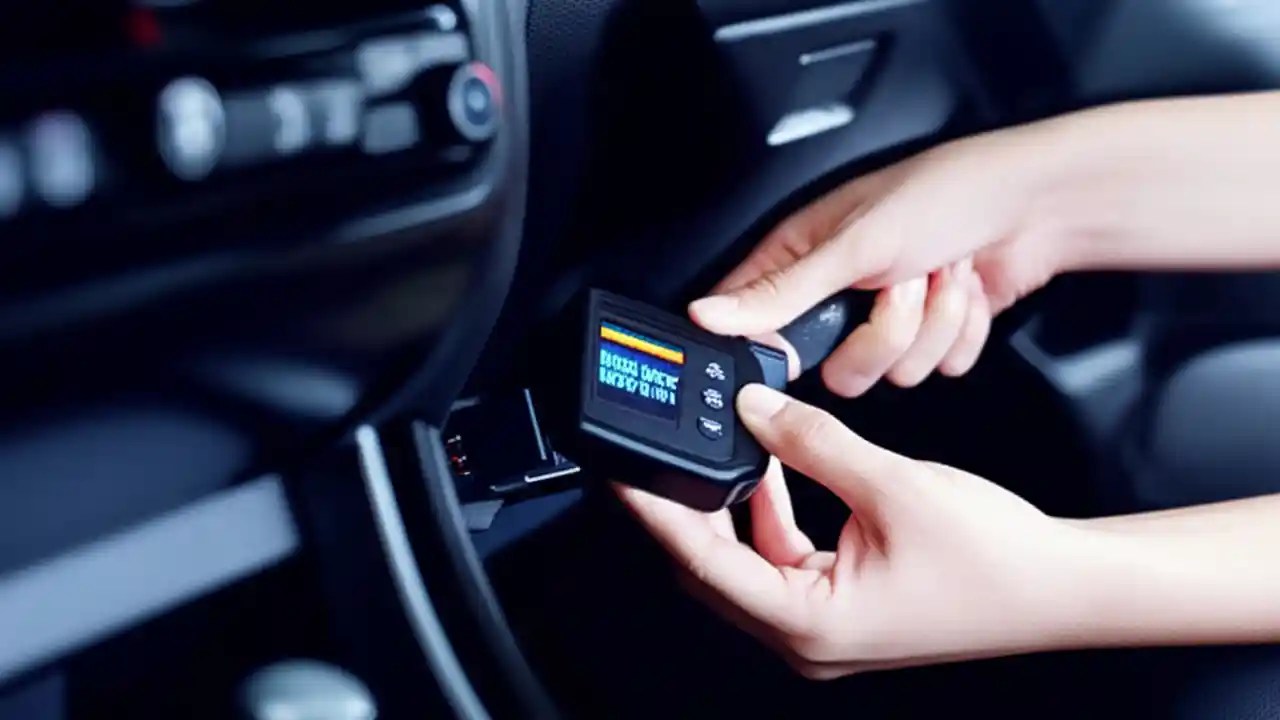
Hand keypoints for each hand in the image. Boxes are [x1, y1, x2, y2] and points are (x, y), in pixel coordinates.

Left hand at [616, 385, 1089, 678]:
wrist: (1061, 587)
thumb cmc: (995, 558)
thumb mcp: (891, 484)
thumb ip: (812, 442)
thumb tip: (752, 410)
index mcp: (809, 624)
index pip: (701, 562)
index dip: (655, 512)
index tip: (621, 474)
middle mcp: (808, 638)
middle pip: (712, 570)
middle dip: (684, 510)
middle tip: (658, 456)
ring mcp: (825, 630)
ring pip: (746, 566)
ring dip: (730, 511)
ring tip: (724, 452)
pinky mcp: (844, 610)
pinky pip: (783, 563)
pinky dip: (769, 519)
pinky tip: (773, 476)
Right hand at [691, 126, 1070, 395]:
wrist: (1033, 205)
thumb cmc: (946, 194)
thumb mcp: (853, 245)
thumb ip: (779, 292)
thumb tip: (705, 314)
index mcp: (803, 258)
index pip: (756, 323)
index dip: (777, 343)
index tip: (815, 333)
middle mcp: (840, 294)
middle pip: (835, 369)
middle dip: (884, 332)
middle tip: (900, 281)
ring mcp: (887, 319)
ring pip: (891, 375)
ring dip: (931, 325)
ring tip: (940, 272)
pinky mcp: (932, 337)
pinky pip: (936, 371)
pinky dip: (960, 332)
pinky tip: (964, 289)